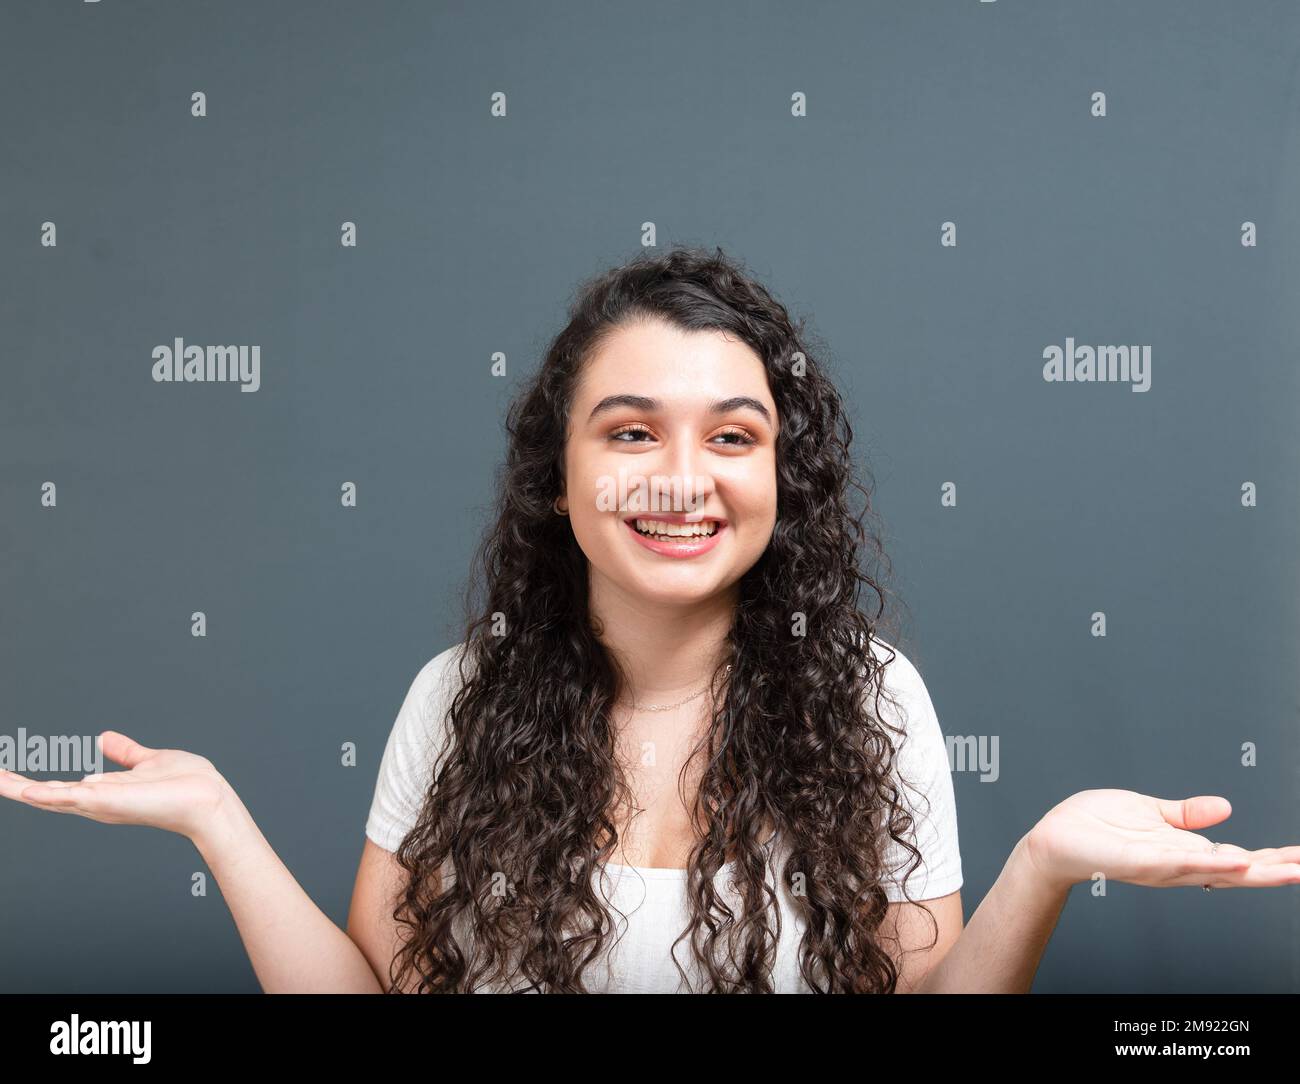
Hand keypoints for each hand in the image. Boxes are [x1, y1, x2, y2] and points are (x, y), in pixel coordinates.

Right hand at [0, 730, 232, 841]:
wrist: (208, 798)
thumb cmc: (186, 784)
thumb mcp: (147, 760)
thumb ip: (125, 752)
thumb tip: (103, 738)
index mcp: (102, 791)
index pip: (57, 788)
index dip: (30, 782)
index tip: (5, 773)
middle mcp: (95, 801)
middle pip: (43, 794)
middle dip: (13, 786)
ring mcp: (99, 803)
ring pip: (48, 796)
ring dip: (17, 788)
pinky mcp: (107, 801)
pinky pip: (70, 798)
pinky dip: (45, 794)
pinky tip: (23, 789)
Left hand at [1021, 789, 1299, 891]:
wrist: (1054, 837)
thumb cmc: (1097, 825)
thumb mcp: (1151, 812)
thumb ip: (1187, 814)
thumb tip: (1225, 807)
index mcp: (1184, 850)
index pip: (1238, 858)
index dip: (1272, 859)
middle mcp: (1177, 863)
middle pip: (1236, 872)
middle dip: (1274, 870)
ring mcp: (1159, 865)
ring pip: (1213, 872)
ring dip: (1251, 871)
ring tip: (1287, 869)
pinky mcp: (1136, 860)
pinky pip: (1175, 864)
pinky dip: (1203, 865)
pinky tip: (1230, 863)